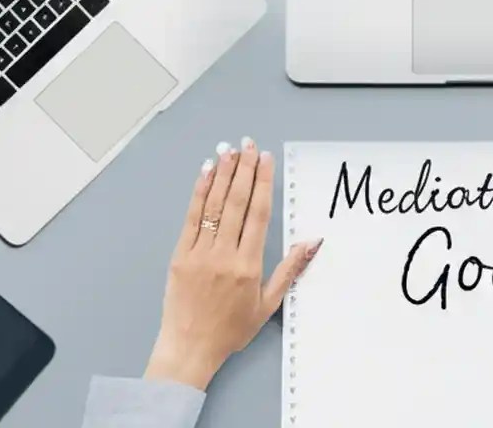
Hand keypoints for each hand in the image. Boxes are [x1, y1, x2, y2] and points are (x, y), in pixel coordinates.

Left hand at [144, 138, 322, 389]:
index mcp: (248, 265)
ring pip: (213, 205)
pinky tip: (205, 174)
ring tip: (229, 151)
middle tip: (249, 145)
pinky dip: (198, 193)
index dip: (262, 183)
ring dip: (222, 174)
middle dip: (243, 170)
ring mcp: (199, 253)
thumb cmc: (231, 330)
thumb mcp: (268, 303)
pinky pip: (191, 218)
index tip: (266, 161)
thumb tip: (312, 242)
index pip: (257, 214)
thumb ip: (290, 269)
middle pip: (236, 202)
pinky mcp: (180, 255)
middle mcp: (223, 254)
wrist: (190, 347)